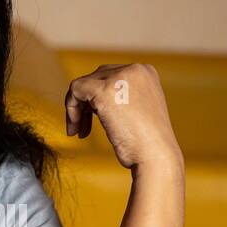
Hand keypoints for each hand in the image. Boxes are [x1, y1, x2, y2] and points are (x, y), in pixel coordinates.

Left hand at [64, 63, 181, 169]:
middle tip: (83, 130)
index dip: (97, 99)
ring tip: (79, 132)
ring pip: (83, 84)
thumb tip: (94, 100)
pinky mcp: (103, 90)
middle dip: (86, 105)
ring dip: (77, 109)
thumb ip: (122, 98)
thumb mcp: (138, 111)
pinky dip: (70, 108)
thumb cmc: (147, 144)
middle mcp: (134, 69)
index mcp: (145, 72)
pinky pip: (75, 89)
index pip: (110, 76)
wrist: (156, 157)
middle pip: (96, 78)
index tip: (94, 121)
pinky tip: (76, 129)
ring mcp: (119, 77)